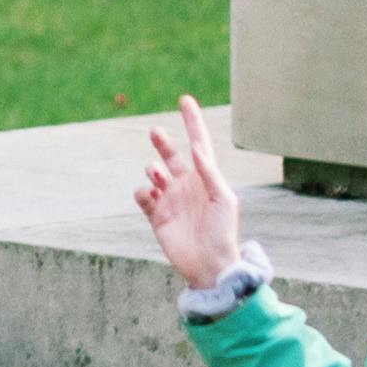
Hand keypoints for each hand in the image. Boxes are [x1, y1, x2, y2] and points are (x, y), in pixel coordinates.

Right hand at [131, 92, 245, 295]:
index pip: (198, 144)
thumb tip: (195, 147)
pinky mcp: (156, 216)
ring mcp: (170, 200)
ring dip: (152, 169)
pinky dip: (142, 191)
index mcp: (206, 178)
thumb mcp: (224, 200)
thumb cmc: (223, 233)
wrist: (210, 267)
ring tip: (157, 175)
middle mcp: (187, 186)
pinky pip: (142, 196)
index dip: (192, 122)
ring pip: (153, 173)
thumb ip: (210, 173)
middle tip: (156, 133)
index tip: (185, 99)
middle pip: (171, 155)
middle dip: (162, 142)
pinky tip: (150, 195)